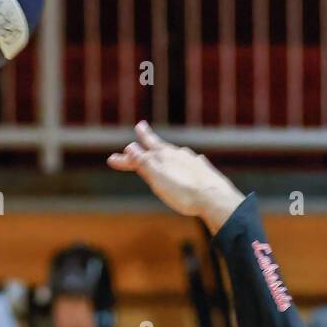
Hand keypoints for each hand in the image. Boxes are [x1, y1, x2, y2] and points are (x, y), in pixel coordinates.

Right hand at [107, 121, 244, 232]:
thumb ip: (144, 163)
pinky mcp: (204, 171)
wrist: (214, 198)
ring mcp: (192, 161)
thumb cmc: (184, 192)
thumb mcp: (158, 178)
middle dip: (147, 140)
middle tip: (141, 127)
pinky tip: (191, 162)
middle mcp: (178, 154)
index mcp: (164, 156)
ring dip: (167, 153)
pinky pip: (190, 163)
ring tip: (164, 151)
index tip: (112, 158)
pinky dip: (184, 162)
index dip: (126, 158)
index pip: (140, 153)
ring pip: (176, 154)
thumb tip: (130, 146)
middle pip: (159, 147)